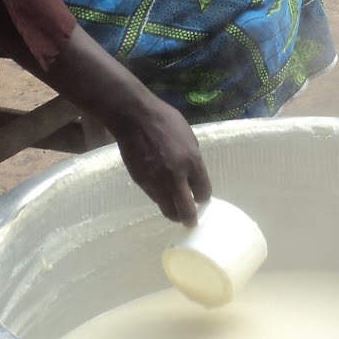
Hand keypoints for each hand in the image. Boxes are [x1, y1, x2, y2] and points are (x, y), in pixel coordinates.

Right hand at [107, 96, 211, 224]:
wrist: (134, 118)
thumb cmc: (165, 120)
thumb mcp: (188, 136)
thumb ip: (192, 158)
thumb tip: (192, 173)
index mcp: (192, 162)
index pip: (204, 191)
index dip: (203, 197)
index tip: (201, 198)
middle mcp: (176, 177)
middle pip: (186, 211)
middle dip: (190, 218)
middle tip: (191, 220)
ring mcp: (157, 182)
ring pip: (167, 209)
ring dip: (173, 212)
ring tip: (176, 211)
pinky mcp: (142, 183)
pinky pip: (155, 198)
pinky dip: (160, 199)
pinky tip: (162, 193)